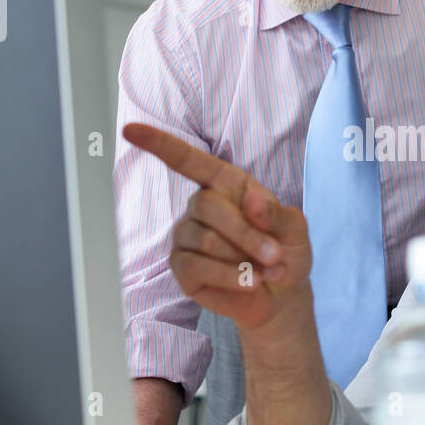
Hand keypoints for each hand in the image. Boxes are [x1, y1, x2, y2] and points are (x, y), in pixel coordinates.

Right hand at [122, 122, 311, 332]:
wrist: (281, 295)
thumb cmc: (285, 253)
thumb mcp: (295, 230)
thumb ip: (278, 213)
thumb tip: (252, 200)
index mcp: (226, 185)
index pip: (188, 160)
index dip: (159, 144)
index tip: (130, 129)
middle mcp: (201, 206)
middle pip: (207, 205)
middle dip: (245, 233)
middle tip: (274, 255)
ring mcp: (187, 236)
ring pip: (204, 240)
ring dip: (243, 259)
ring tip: (266, 271)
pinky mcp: (182, 267)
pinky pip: (198, 267)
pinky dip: (230, 277)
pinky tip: (249, 282)